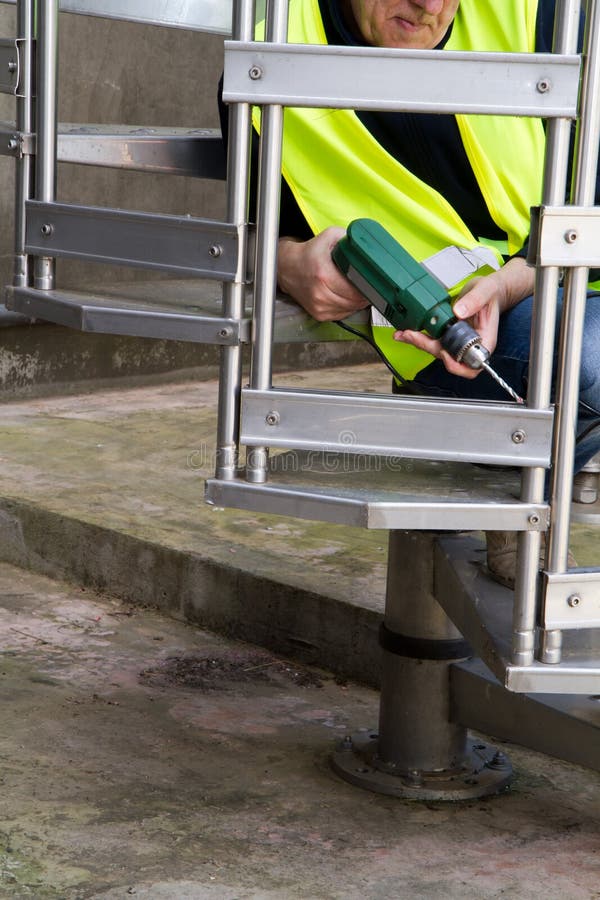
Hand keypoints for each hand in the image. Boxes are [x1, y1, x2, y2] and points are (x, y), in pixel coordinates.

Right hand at [277, 228, 368, 320]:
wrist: (288, 268)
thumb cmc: (309, 253)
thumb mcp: (330, 237)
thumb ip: (350, 239)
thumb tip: (368, 246)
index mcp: (323, 274)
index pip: (356, 289)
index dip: (368, 286)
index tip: (371, 280)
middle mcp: (320, 293)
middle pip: (355, 301)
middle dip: (365, 293)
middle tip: (367, 283)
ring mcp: (319, 306)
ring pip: (351, 310)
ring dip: (358, 301)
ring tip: (356, 288)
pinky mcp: (319, 314)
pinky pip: (343, 315)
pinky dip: (348, 307)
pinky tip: (346, 296)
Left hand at [393, 256, 534, 378]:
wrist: (487, 290)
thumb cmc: (491, 293)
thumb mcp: (486, 291)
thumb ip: (475, 300)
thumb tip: (459, 312)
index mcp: (484, 340)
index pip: (473, 365)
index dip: (457, 364)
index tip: (445, 353)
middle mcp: (470, 345)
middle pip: (449, 358)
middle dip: (428, 348)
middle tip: (413, 336)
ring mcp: (458, 342)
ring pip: (438, 351)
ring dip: (419, 343)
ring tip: (404, 334)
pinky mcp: (449, 335)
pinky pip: (434, 341)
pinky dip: (419, 338)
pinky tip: (407, 333)